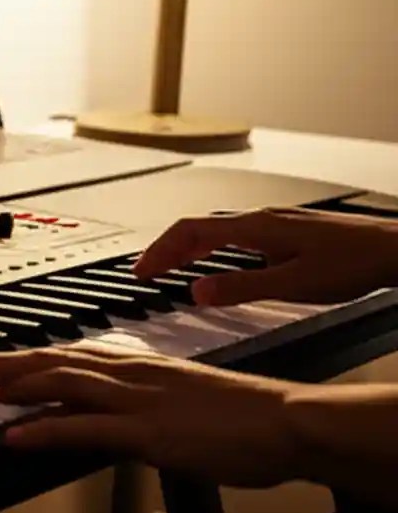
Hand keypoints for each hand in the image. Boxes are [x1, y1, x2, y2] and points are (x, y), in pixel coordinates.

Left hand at [0, 344, 308, 487]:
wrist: (286, 421)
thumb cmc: (239, 416)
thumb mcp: (175, 400)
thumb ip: (135, 403)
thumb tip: (102, 416)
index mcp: (134, 364)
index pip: (60, 354)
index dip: (16, 359)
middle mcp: (127, 372)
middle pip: (46, 359)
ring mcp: (135, 399)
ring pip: (56, 382)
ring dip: (6, 387)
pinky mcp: (147, 431)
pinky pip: (84, 427)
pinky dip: (43, 430)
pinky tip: (14, 436)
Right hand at [133, 207, 397, 305]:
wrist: (395, 249)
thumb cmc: (354, 263)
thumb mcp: (293, 285)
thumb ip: (241, 289)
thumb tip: (196, 293)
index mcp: (254, 227)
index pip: (189, 231)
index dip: (159, 251)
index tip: (141, 271)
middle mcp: (261, 219)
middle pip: (198, 228)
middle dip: (167, 250)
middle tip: (147, 273)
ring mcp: (275, 224)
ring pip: (218, 230)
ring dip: (189, 248)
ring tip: (173, 268)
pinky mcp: (288, 232)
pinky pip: (236, 235)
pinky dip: (213, 249)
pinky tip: (221, 265)